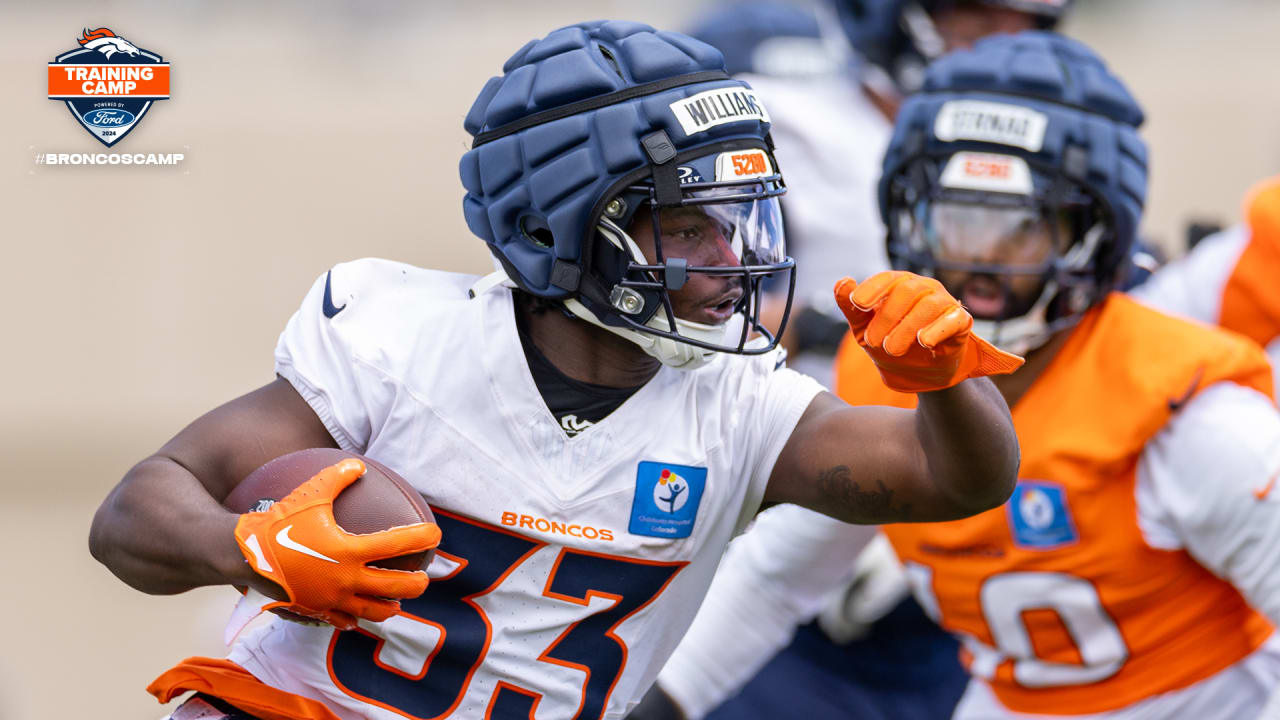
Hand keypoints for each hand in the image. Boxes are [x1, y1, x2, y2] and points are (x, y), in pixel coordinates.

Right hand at [233, 458, 440, 629]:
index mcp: (349, 551)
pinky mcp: (315, 611)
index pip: (397, 546)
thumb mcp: (309, 494)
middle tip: (425, 577)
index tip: (436, 535)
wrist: (243, 555)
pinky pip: (341, 620)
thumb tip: (358, 463)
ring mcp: (331, 599)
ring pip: (372, 611)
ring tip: (398, 604)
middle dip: (416, 584)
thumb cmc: (278, 522)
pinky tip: (357, 618)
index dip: (422, 539)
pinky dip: (354, 619)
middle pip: (394, 587)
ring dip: (390, 607)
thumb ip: (337, 476)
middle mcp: (345, 579)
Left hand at [834, 272, 1023, 392]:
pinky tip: (923, 341)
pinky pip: (953, 319)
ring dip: (907, 327)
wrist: (917, 373)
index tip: (857, 304)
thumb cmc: (890, 343)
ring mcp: (944, 302)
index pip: (886, 278)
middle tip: (873, 342)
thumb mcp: (864, 330)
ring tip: (892, 348)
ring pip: (929, 304)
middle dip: (887, 316)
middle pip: (906, 290)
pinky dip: (937, 329)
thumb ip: (852, 309)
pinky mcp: (961, 321)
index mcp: (899, 284)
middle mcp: (923, 287)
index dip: (872, 289)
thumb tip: (841, 283)